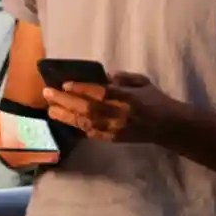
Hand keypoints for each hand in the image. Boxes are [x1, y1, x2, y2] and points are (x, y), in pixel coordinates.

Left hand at [43, 72, 179, 142]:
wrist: (167, 126)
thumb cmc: (156, 100)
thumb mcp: (143, 82)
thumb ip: (124, 78)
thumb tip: (106, 76)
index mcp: (128, 98)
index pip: (100, 93)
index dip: (81, 89)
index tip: (65, 84)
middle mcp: (119, 114)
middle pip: (88, 108)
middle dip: (66, 101)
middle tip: (48, 93)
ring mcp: (115, 129)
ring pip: (85, 123)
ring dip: (66, 116)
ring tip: (50, 109)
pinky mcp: (113, 139)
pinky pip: (91, 133)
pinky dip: (77, 127)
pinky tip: (65, 120)